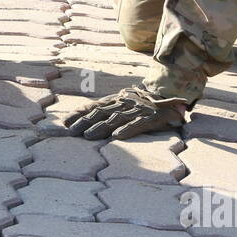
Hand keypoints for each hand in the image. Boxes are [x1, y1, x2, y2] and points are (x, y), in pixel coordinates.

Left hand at [63, 87, 187, 139]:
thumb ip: (106, 111)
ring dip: (100, 127)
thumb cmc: (142, 104)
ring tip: (88, 136)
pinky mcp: (149, 118)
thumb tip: (85, 122)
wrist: (171, 100)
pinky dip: (127, 130)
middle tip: (71, 132)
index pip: (93, 106)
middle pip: (100, 113)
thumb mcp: (122, 103)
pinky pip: (137, 124)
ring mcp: (136, 110)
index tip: (65, 122)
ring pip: (115, 118)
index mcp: (115, 100)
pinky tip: (117, 136)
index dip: (79, 114)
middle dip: (84, 122)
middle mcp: (123, 103)